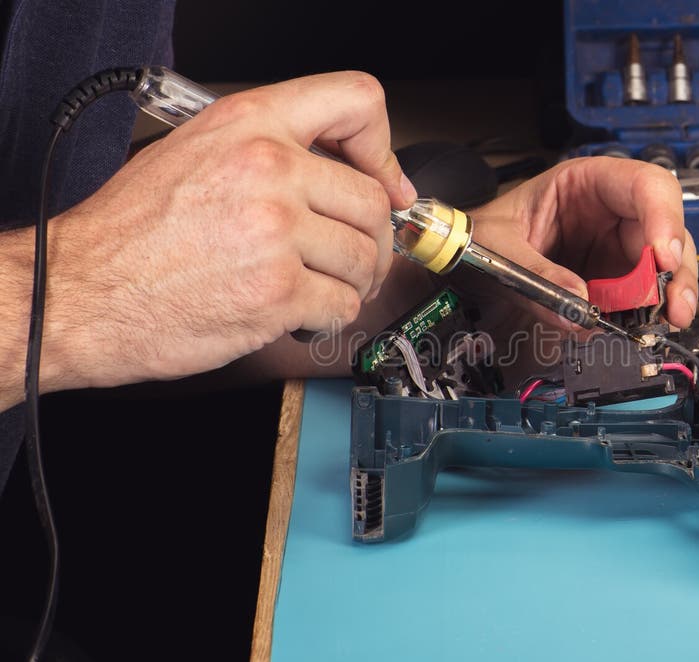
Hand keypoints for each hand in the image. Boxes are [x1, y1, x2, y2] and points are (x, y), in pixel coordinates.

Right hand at [33, 71, 415, 392]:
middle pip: (372, 202)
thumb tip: (334, 172)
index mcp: (249, 125)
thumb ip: (266, 150)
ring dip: (354, 283)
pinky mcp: (277, 292)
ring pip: (364, 259)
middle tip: (359, 259)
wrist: (80, 292)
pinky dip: (332, 318)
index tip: (386, 184)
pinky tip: (303, 315)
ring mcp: (275, 233)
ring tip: (324, 290)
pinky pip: (344, 306)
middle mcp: (268, 170)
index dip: (382, 149)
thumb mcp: (192, 151)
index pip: (356, 102)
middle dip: (373, 241)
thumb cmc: (128, 231)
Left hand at [467, 156, 696, 329]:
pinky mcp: (611, 283)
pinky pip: (640, 298)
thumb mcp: (497, 246)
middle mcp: (610, 213)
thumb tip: (575, 305)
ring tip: (665, 322)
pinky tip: (642, 328)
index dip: (663, 217)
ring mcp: (614, 249)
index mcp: (585, 183)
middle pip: (665, 230)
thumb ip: (535, 275)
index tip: (663, 256)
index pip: (644, 185)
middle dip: (675, 269)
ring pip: (663, 266)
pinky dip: (646, 315)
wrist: (460, 261)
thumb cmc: (480, 235)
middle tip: (673, 306)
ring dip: (668, 296)